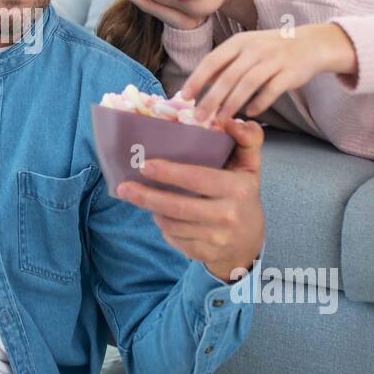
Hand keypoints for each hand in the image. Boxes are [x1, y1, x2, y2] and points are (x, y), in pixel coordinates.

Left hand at [114, 117, 264, 282]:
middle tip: (123, 186)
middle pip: (178, 207)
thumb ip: (247, 139)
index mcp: (237, 189)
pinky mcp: (203, 253)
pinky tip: (157, 213)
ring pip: (171, 224)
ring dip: (151, 209)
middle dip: (147, 197)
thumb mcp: (250, 166)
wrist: (248, 241)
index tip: (144, 165)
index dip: (169, 173)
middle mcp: (227, 216)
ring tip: (137, 196)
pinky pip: (173, 238)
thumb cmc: (243, 195)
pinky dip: (162, 225)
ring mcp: (215, 238)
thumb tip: (230, 121)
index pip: (198, 179)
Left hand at [180, 23, 356, 125]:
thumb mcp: (245, 49)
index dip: (197, 79)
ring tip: (221, 120)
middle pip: (228, 76)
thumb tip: (197, 86)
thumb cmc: (270, 50)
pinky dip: (260, 103)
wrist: (310, 43)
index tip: (184, 97)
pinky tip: (250, 114)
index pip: (212, 61)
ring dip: (232, 104)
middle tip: (199, 117)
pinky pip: (272, 90)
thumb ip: (224, 65)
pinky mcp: (290, 72)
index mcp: (239, 42)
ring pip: (248, 84)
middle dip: (211, 98)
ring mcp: (274, 60)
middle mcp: (254, 49)